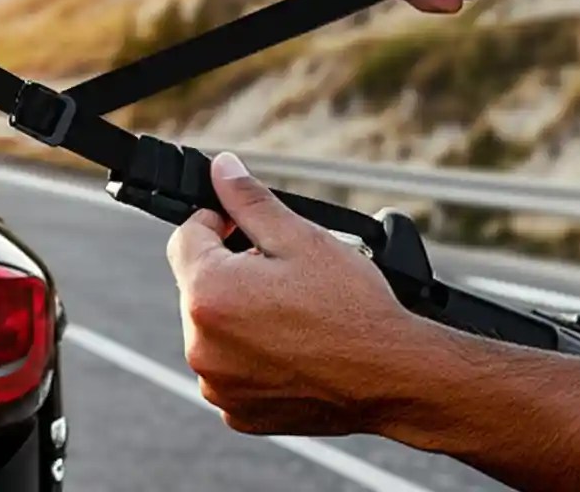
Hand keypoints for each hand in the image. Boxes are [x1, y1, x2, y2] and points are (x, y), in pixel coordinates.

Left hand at [165, 152, 431, 436]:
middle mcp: (200, 344)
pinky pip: (229, 369)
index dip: (218, 222)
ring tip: (292, 313)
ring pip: (214, 328)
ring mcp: (216, 383)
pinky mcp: (236, 410)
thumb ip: (251, 201)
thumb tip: (221, 169)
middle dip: (231, 271)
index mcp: (208, 293)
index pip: (185, 236)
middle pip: (198, 285)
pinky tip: (291, 347)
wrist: (394, 378)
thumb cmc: (353, 309)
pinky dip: (251, 355)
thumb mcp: (302, 239)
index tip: (246, 228)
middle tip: (282, 273)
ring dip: (239, 313)